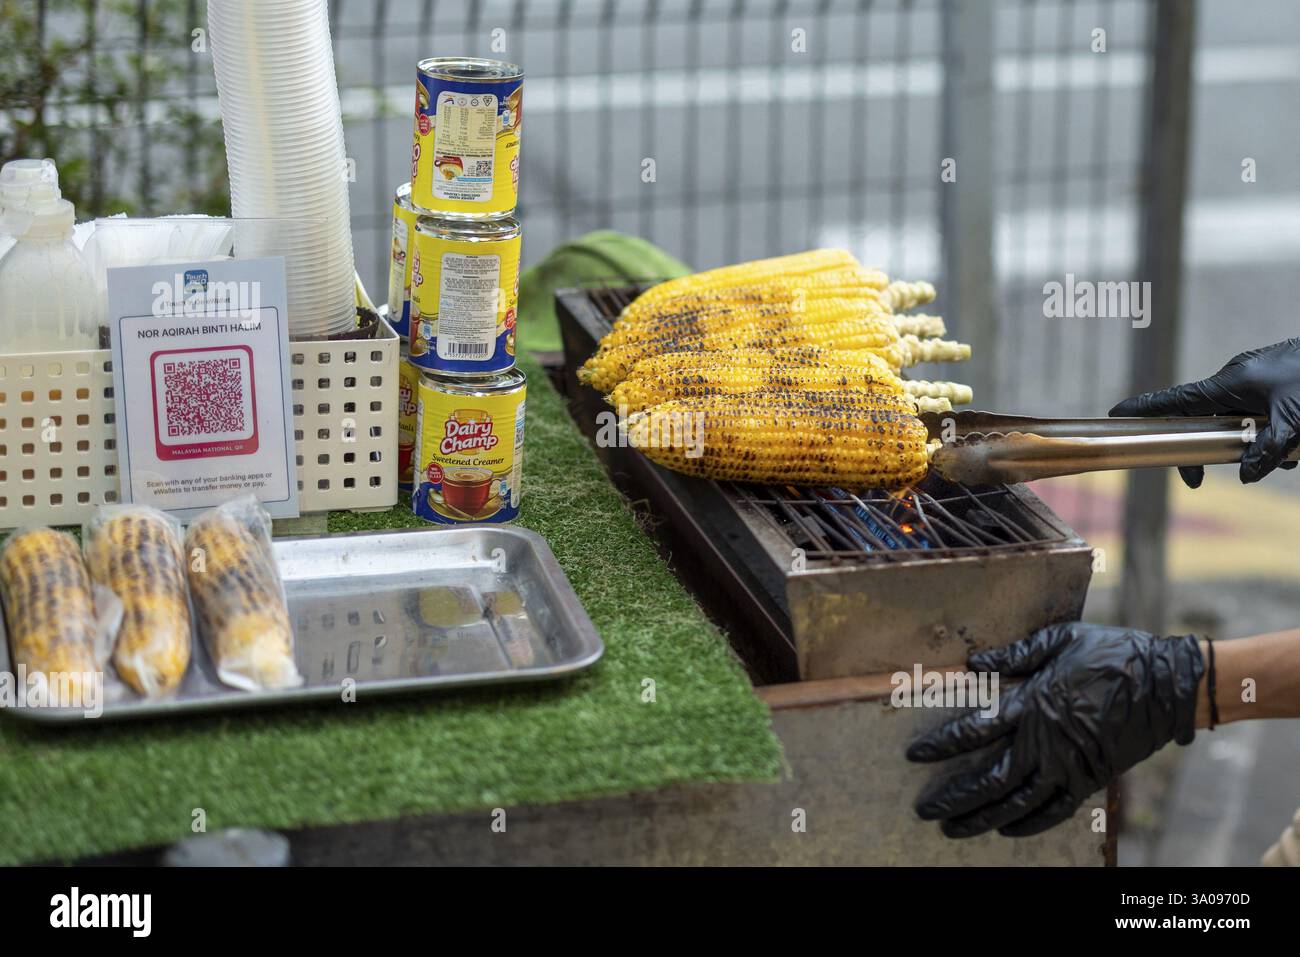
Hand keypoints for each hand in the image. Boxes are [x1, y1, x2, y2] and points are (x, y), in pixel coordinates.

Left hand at [906, 623, 1203, 838]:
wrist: (1168, 683)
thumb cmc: (1112, 653)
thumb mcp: (1060, 639)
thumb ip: (1015, 653)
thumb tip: (975, 662)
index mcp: (1034, 703)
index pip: (974, 729)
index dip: (942, 744)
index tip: (915, 754)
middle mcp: (1046, 741)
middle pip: (989, 778)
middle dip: (954, 795)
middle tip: (923, 809)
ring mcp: (1069, 765)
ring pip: (1017, 802)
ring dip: (981, 818)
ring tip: (952, 829)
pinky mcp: (1091, 779)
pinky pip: (1054, 810)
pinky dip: (1028, 824)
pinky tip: (1005, 830)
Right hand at [1109, 338, 1299, 485]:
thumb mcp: (1296, 424)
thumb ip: (1267, 450)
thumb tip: (1244, 475)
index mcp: (1231, 382)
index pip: (1175, 399)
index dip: (1145, 409)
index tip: (1116, 415)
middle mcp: (1237, 378)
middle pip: (1201, 417)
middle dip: (1204, 449)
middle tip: (1199, 479)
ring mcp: (1255, 378)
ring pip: (1234, 419)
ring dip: (1250, 443)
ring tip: (1289, 455)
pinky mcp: (1273, 381)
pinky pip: (1257, 412)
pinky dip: (1270, 432)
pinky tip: (1297, 447)